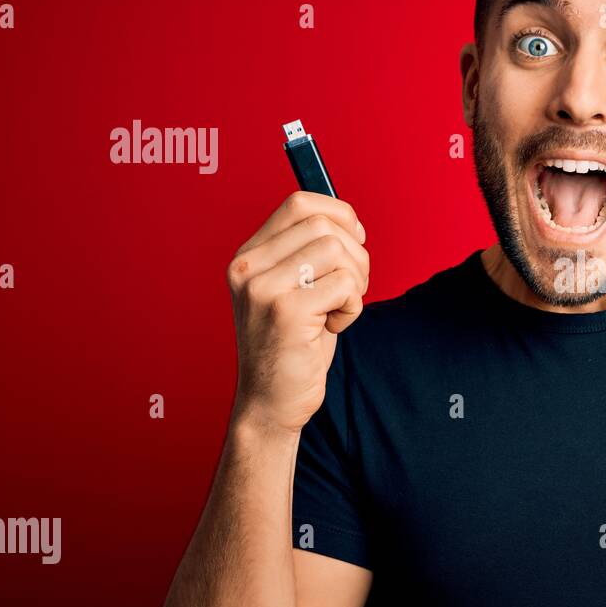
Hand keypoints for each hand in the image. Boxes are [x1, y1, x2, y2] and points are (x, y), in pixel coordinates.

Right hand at [227, 191, 369, 434]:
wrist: (270, 403)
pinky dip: (353, 307)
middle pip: (325, 225)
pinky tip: (334, 327)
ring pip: (338, 252)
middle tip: (350, 289)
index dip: (340, 214)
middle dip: (356, 255)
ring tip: (338, 310)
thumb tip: (349, 221)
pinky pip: (344, 286)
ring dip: (355, 282)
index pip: (299, 203)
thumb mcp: (294, 291)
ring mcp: (264, 288)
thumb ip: (309, 254)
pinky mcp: (286, 312)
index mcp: (249, 257)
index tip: (356, 239)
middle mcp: (249, 267)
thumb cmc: (293, 346)